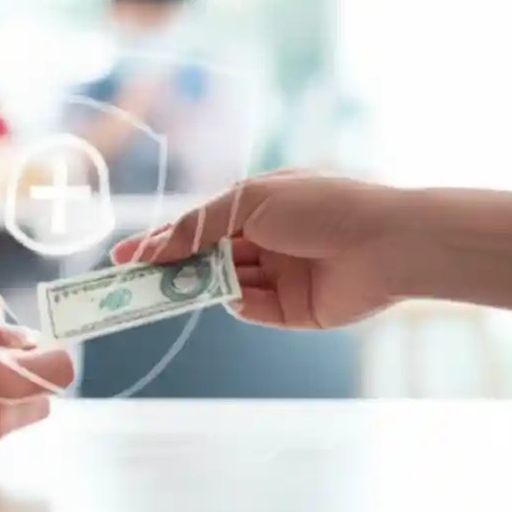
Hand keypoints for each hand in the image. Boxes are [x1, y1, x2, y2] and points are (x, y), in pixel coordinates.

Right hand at [110, 173, 404, 328]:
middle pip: (207, 259)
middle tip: (133, 282)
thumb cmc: (322, 207)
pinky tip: (231, 297)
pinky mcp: (296, 310)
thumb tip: (155, 243)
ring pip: (225, 285)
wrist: (388, 243)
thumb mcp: (250, 201)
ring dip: (199, 287)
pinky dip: (239, 305)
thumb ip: (199, 225)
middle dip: (172, 268)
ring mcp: (281, 277)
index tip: (123, 256)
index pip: (199, 227)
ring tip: (169, 290)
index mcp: (259, 207)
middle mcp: (268, 242)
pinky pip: (254, 310)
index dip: (162, 240)